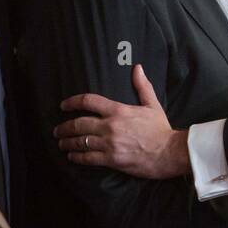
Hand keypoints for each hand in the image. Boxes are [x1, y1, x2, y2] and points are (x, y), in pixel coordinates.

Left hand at [55, 64, 187, 178]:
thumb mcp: (152, 105)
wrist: (169, 152)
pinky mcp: (111, 159)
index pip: (89, 101)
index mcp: (118, 110)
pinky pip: (88, 158)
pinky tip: (71, 156)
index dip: (72, 102)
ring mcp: (110, 143)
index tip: (63, 105)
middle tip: (57, 129)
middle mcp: (110, 126)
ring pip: (80, 141)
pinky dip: (76, 157)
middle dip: (64, 127)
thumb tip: (137, 68)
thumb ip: (142, 86)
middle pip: (79, 123)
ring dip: (67, 142)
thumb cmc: (161, 129)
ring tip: (61, 142)